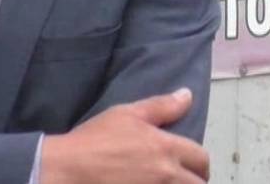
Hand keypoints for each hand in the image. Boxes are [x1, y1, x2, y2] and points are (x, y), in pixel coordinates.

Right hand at [39, 88, 210, 183]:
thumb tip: (187, 95)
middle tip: (184, 180)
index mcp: (166, 148)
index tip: (193, 166)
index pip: (201, 158)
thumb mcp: (127, 114)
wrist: (68, 169)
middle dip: (195, 182)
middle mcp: (166, 175)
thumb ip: (162, 106)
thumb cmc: (95, 139)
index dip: (200, 163)